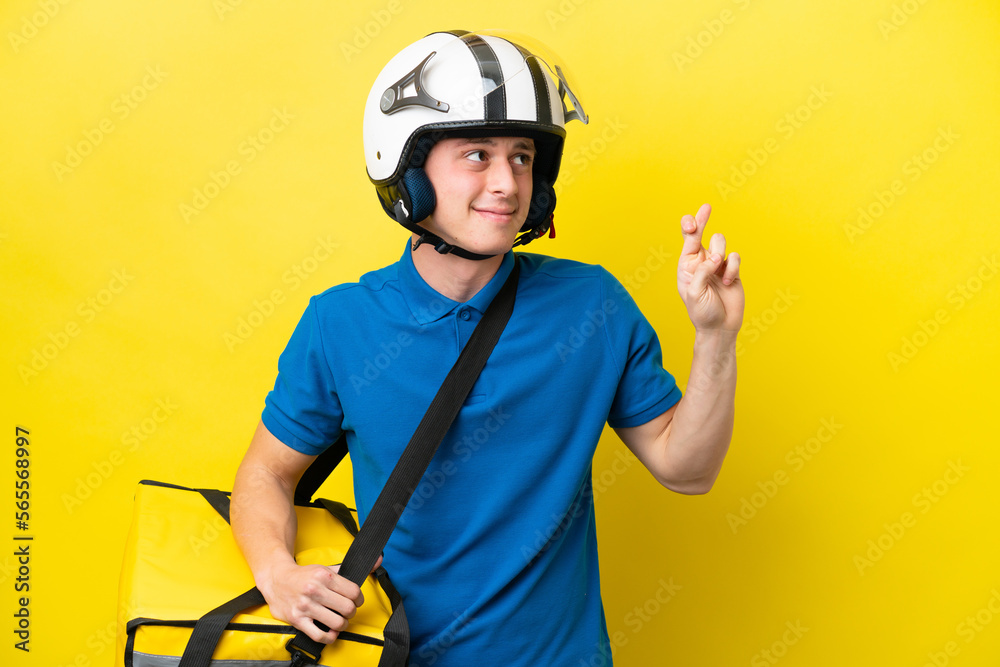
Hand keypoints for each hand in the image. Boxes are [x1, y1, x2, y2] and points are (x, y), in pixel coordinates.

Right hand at [259, 555, 382, 643]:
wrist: (276, 579)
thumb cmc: (304, 575)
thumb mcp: (326, 568)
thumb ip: (350, 568)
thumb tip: (378, 560)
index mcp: (324, 576)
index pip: (354, 593)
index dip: (359, 599)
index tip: (355, 601)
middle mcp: (315, 590)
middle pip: (348, 609)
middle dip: (351, 612)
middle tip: (347, 611)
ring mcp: (306, 606)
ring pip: (337, 623)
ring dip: (342, 625)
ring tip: (339, 621)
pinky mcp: (298, 620)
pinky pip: (319, 636)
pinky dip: (330, 637)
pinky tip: (330, 631)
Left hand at [677, 204, 743, 332]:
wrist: (720, 327)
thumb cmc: (702, 312)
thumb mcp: (694, 293)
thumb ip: (702, 272)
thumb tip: (717, 257)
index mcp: (686, 264)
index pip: (687, 239)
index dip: (690, 226)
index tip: (692, 223)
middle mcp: (701, 260)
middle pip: (703, 232)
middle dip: (702, 219)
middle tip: (706, 207)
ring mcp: (717, 264)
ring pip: (721, 242)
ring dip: (720, 256)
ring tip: (718, 276)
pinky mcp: (732, 270)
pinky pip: (735, 257)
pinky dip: (732, 269)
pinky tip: (727, 283)